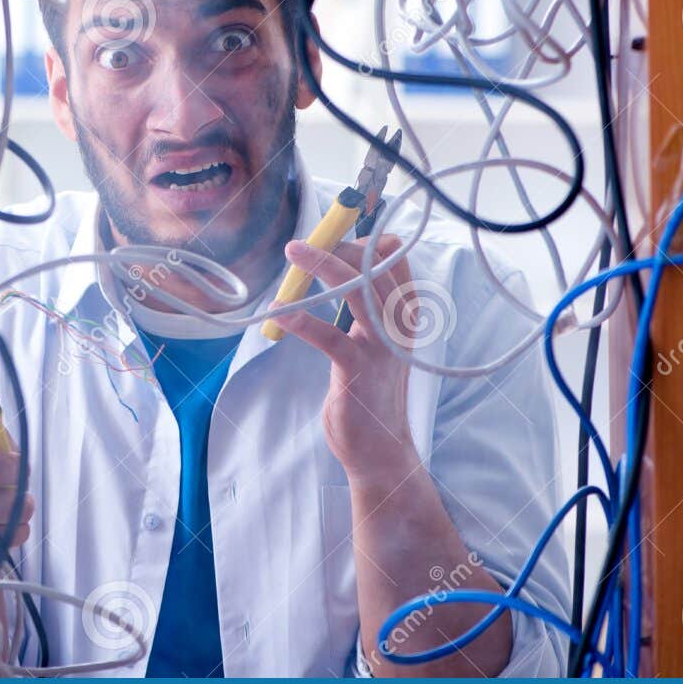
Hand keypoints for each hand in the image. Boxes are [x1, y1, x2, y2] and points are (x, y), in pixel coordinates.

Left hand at [265, 235, 420, 485]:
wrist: (380, 447)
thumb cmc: (371, 388)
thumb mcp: (375, 339)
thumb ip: (364, 304)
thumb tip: (337, 266)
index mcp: (405, 313)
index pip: (395, 258)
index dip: (363, 239)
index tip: (332, 236)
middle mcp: (399, 324)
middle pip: (374, 266)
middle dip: (337, 245)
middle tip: (301, 243)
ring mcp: (382, 346)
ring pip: (356, 290)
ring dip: (322, 265)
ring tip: (292, 253)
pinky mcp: (357, 370)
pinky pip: (328, 336)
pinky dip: (301, 320)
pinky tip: (277, 312)